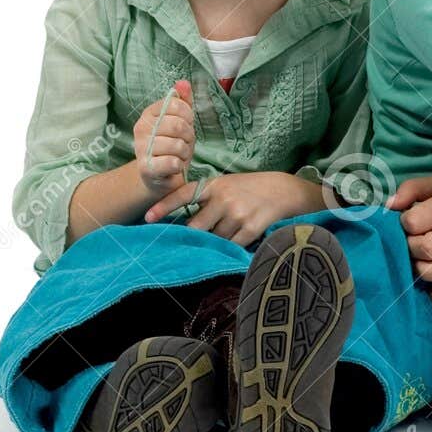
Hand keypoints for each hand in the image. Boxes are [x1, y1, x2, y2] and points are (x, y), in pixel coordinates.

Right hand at [134, 80, 195, 197]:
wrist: (157, 177)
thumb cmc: (171, 147)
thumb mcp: (180, 123)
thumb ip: (183, 102)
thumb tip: (183, 82)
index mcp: (148, 114)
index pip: (175, 104)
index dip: (188, 115)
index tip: (187, 125)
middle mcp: (141, 129)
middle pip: (178, 125)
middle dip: (189, 136)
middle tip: (184, 143)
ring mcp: (141, 148)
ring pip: (177, 145)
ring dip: (185, 152)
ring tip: (178, 156)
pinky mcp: (146, 168)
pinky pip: (172, 162)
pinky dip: (179, 165)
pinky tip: (174, 167)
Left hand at [143, 170, 324, 246]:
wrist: (284, 190)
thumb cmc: (251, 188)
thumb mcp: (227, 185)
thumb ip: (208, 200)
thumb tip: (188, 226)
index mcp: (214, 185)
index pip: (183, 195)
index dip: (164, 206)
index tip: (147, 218)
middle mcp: (223, 198)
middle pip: (196, 227)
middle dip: (197, 235)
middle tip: (203, 236)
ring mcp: (237, 213)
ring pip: (215, 239)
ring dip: (220, 240)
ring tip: (234, 229)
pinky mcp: (251, 227)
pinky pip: (233, 245)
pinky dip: (234, 245)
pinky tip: (242, 235)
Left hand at [387, 174, 431, 307]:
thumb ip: (411, 188)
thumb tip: (388, 206)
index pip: (413, 222)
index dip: (404, 221)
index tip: (410, 219)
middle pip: (423, 248)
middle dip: (410, 245)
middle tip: (415, 238)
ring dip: (420, 268)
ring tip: (420, 257)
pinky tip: (431, 286)